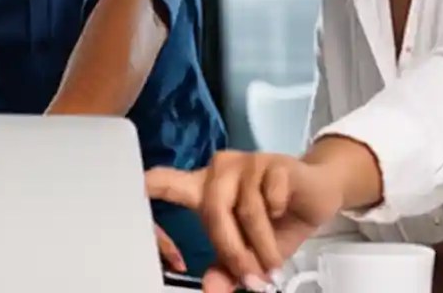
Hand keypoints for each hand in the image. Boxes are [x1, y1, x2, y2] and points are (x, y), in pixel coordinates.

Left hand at [146, 152, 345, 291]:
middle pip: (211, 212)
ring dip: (261, 244)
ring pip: (245, 210)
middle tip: (252, 276)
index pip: (162, 181)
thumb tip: (211, 292)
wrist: (318, 192)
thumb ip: (227, 268)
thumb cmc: (277, 218)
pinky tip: (284, 214)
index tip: (125, 197)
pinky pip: (269, 196)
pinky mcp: (272, 162)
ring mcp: (245, 163)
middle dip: (233, 251)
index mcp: (201, 188)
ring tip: (272, 261)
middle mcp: (218, 171)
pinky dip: (278, 215)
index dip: (142, 188)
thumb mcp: (250, 250)